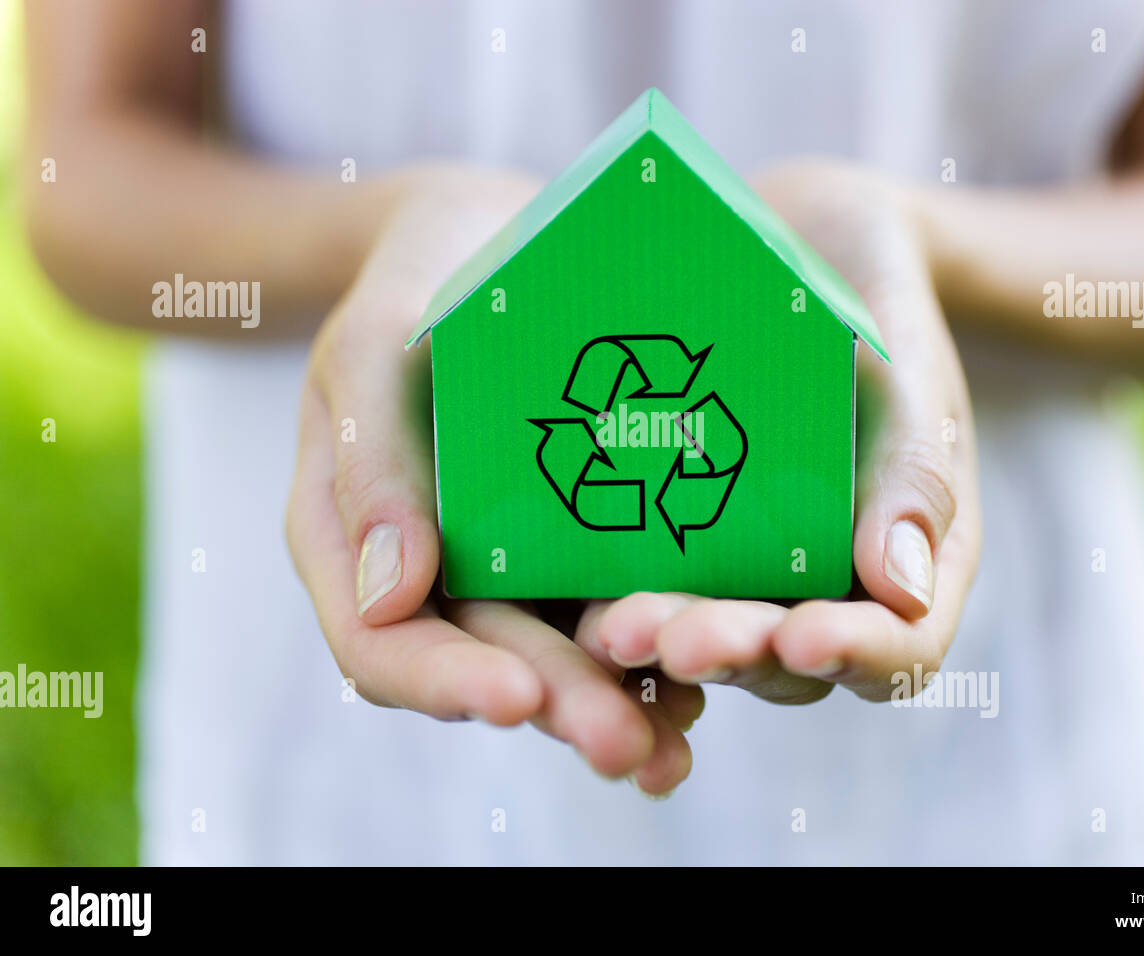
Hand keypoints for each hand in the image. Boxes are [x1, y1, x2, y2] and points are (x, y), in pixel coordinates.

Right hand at [285, 165, 698, 793]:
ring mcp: (513, 563)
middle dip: (560, 708)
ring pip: (561, 655)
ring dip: (622, 706)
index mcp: (357, 541)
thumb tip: (387, 598)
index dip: (445, 682)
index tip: (516, 698)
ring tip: (683, 740)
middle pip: (489, 665)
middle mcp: (437, 572)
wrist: (498, 236)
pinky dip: (662, 648)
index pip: (381, 645)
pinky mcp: (584, 541)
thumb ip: (369, 456)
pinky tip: (721, 671)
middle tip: (629, 749)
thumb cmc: (418, 279)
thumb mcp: (375, 345)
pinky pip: (618, 604)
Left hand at [595, 159, 981, 702]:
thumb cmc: (876, 296)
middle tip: (676, 642)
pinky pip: (652, 585)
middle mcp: (828, 585)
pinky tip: (571, 590)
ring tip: (611, 627)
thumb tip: (903, 588)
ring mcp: (751, 571)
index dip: (859, 657)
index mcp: (906, 558)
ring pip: (715, 641)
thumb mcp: (911, 365)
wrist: (799, 242)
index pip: (900, 647)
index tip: (805, 638)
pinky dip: (615, 597)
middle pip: (789, 663)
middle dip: (735, 654)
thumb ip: (917, 467)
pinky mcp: (680, 539)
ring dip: (665, 641)